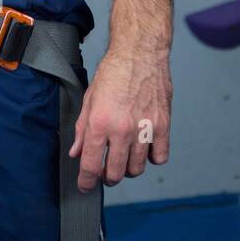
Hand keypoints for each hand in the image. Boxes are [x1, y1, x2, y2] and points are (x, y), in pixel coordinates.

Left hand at [69, 47, 171, 190]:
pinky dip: (151, 158)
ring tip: (123, 158)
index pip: (91, 165)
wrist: (140, 53)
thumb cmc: (113, 72)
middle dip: (107, 177)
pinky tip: (143, 148)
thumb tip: (76, 152)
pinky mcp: (163, 126)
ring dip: (128, 169)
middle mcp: (122, 129)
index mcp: (100, 122)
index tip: (85, 186)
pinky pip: (159, 157)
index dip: (86, 181)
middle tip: (104, 171)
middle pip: (115, 173)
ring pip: (137, 169)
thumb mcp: (89, 98)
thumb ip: (82, 128)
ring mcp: (144, 129)